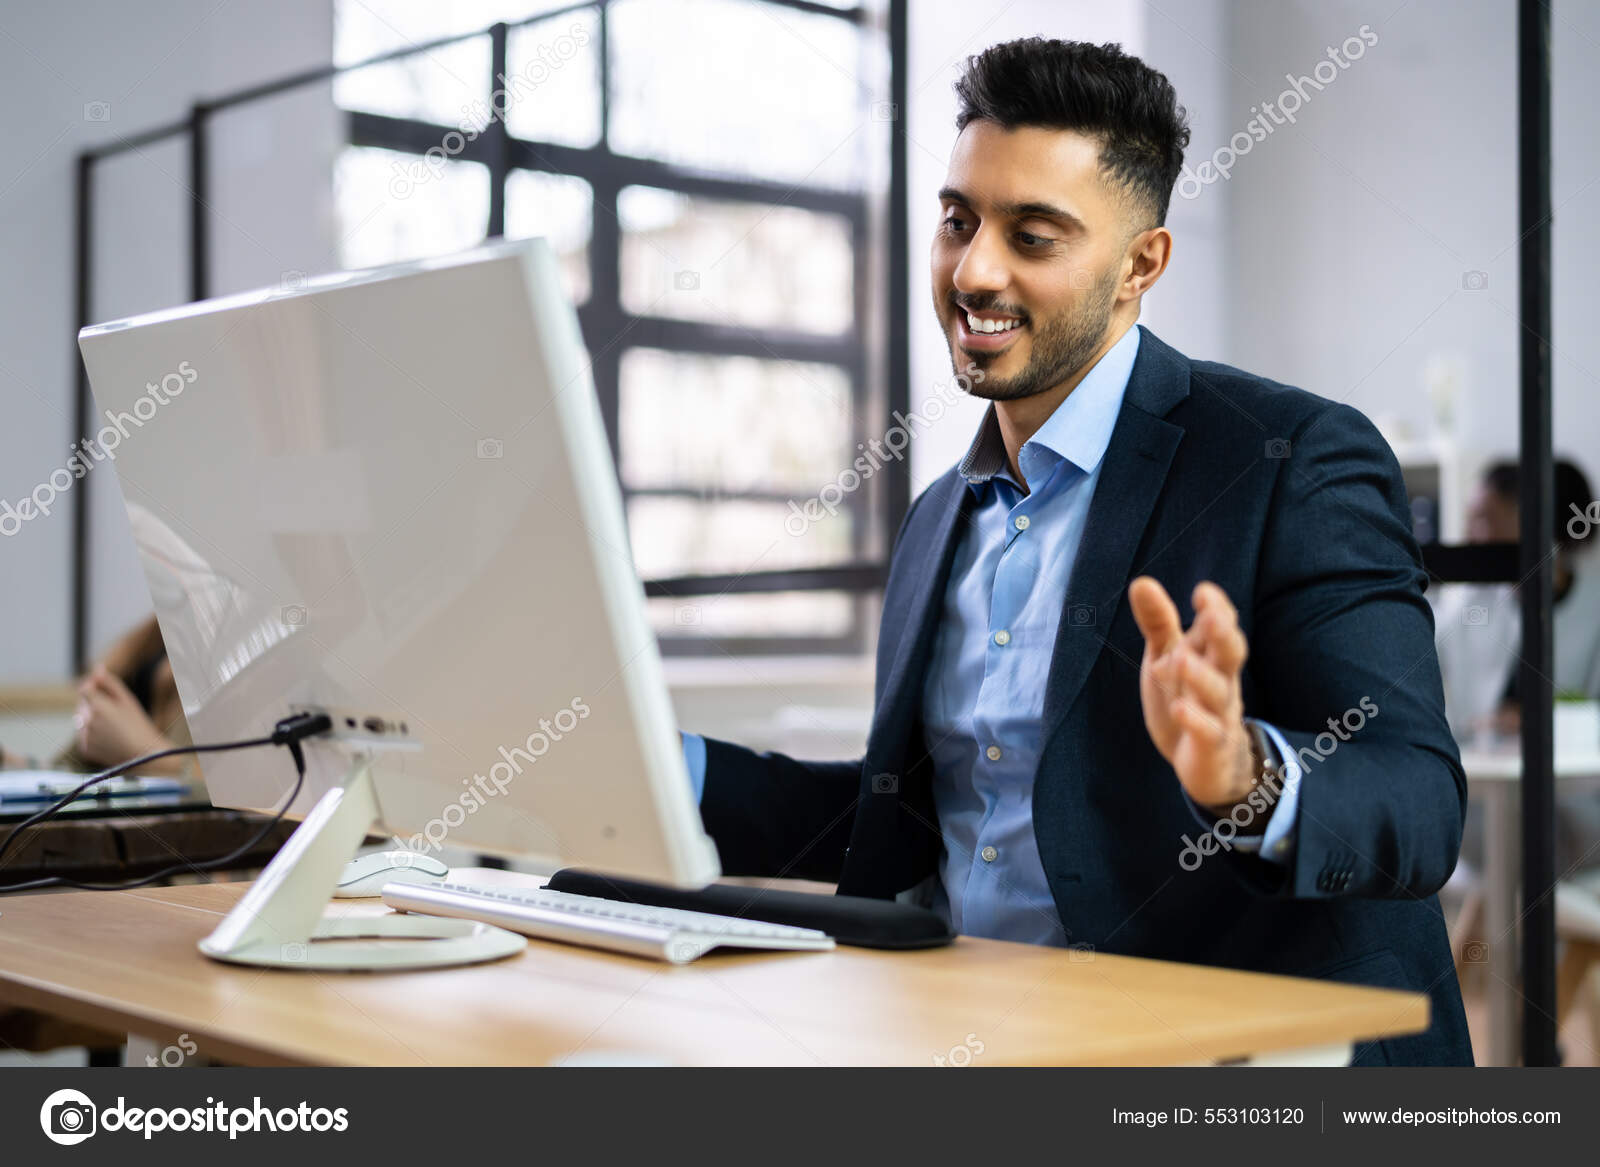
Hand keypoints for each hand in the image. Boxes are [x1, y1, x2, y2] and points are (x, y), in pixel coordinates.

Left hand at [75, 666, 175, 770]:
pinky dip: (93, 734)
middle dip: (93, 704)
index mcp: (98, 706)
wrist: (144, 754)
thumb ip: (110, 683)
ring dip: (92, 719)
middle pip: (82, 704)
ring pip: (82, 720)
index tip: (104, 691)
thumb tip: (97, 668)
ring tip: (113, 726)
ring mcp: (85, 736)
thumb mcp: (128, 700)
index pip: (84, 688)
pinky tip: (110, 737)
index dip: (92, 687)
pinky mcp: (85, 748)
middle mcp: (87, 721)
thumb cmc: (139, 724)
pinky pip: (84, 735)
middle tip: (115, 712)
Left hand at [1129, 577, 1256, 813]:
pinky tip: (1180, 709)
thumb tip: (1141, 581)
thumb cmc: (1188, 697)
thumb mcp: (1168, 656)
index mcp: (1210, 656)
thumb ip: (1159, 622)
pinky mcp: (1212, 746)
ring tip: (1180, 661)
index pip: (1221, 628)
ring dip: (1201, 676)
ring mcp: (1220, 715)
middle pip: (1230, 656)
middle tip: (1211, 617)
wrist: (1209, 763)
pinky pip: (1209, 733)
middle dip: (1223, 635)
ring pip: (1218, 694)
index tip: (1203, 591)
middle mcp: (1221, 681)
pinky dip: (1196, 721)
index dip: (1217, 609)